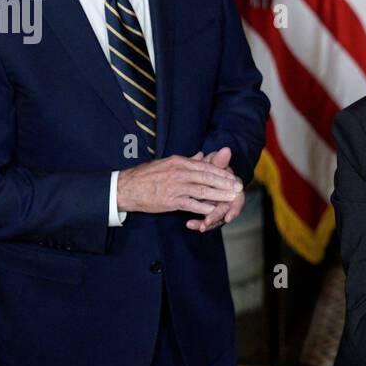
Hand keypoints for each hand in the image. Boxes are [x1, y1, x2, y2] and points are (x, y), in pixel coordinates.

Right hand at [117, 152, 242, 214]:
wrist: (126, 187)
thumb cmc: (147, 176)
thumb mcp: (167, 163)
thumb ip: (187, 161)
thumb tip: (202, 155)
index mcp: (179, 162)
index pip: (205, 166)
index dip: (221, 172)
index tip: (233, 176)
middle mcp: (179, 172)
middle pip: (207, 177)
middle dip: (225, 183)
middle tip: (239, 187)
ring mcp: (175, 187)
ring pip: (202, 190)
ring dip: (219, 195)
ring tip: (232, 198)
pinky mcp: (170, 200)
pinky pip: (191, 204)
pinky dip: (204, 208)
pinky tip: (214, 210)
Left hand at [186, 148, 246, 231]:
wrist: (198, 175)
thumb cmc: (211, 169)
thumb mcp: (213, 164)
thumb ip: (219, 160)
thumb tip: (226, 150)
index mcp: (233, 187)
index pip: (238, 200)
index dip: (234, 209)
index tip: (229, 217)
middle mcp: (229, 198)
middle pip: (226, 211)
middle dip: (217, 217)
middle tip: (207, 223)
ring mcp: (219, 206)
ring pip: (216, 218)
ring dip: (208, 222)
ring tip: (199, 227)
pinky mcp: (210, 212)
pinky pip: (206, 220)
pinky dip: (198, 222)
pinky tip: (188, 224)